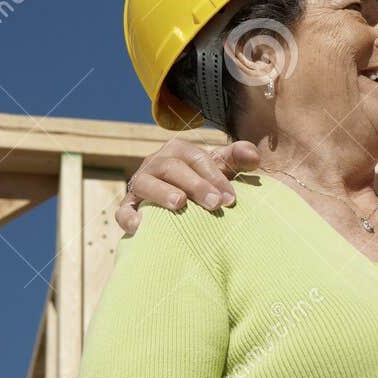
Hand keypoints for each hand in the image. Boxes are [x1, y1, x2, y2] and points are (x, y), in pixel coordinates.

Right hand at [116, 139, 260, 234]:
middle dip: (195, 184)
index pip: (198, 159)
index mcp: (180, 151)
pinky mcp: (129, 205)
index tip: (231, 199)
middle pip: (173, 168)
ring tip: (179, 204)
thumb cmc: (204, 181)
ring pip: (146, 183)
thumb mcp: (221, 168)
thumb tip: (254, 155)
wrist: (178, 199)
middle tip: (215, 203)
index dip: (215, 177)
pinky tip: (140, 226)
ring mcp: (141, 183)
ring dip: (162, 193)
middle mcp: (157, 163)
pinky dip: (128, 216)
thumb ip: (237, 159)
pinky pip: (124, 209)